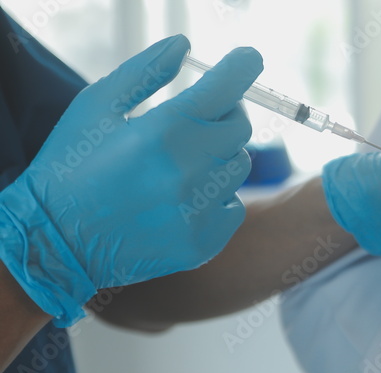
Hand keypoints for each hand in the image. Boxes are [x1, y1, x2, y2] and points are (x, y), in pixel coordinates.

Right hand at [0, 35, 260, 324]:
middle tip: (199, 118)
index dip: (242, 69)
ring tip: (178, 166)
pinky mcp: (205, 242)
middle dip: (224, 116)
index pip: (225, 90)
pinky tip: (179, 200)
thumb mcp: (96, 106)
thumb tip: (183, 46)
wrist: (57, 242)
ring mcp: (199, 211)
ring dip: (218, 158)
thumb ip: (144, 72)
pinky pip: (232, 207)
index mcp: (162, 132)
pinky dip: (215, 199)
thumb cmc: (72, 165)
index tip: (247, 60)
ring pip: (237, 168)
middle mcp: (188, 172)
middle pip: (239, 129)